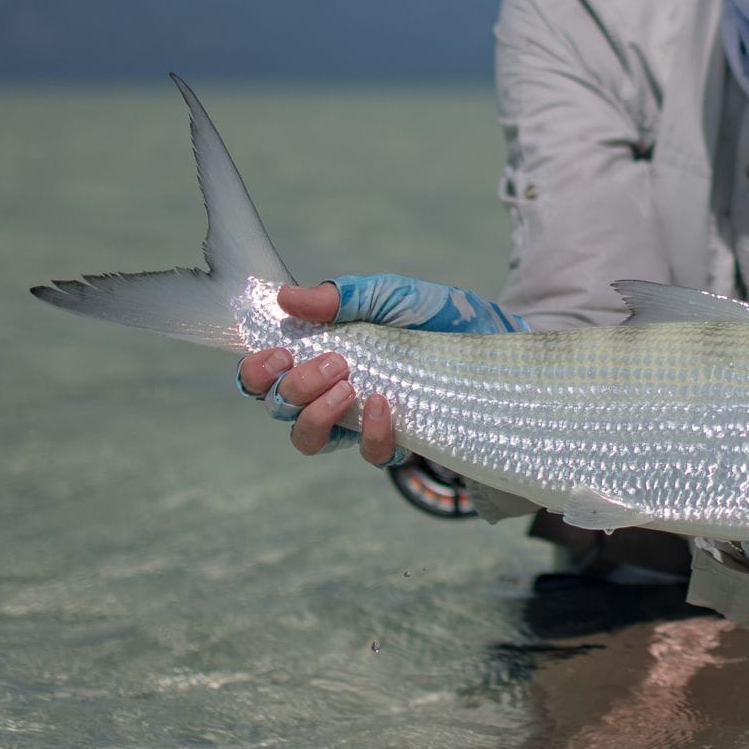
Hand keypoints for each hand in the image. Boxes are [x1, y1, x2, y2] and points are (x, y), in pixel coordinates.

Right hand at [238, 275, 525, 462]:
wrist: (494, 343)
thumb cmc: (433, 315)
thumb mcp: (390, 294)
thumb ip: (342, 296)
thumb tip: (287, 298)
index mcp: (318, 352)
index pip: (263, 374)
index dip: (255, 372)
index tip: (277, 353)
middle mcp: (328, 391)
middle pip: (279, 408)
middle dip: (294, 387)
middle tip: (333, 361)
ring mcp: (357, 420)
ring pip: (308, 440)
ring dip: (318, 414)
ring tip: (350, 386)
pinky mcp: (394, 441)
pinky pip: (368, 453)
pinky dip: (371, 430)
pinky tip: (386, 404)